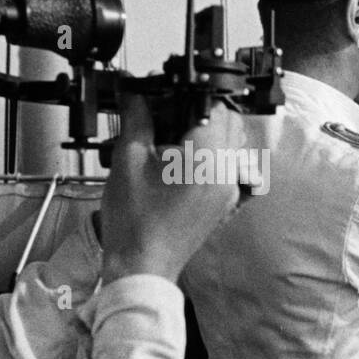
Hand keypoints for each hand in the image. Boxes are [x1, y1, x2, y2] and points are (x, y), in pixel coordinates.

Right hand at [98, 91, 244, 284]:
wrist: (142, 266)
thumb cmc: (135, 222)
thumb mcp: (127, 160)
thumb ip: (136, 118)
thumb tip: (135, 92)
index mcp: (206, 156)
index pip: (215, 105)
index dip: (191, 93)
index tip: (170, 93)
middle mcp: (225, 171)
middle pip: (228, 122)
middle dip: (201, 111)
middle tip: (168, 114)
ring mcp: (229, 189)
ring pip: (231, 144)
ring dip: (209, 133)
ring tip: (173, 139)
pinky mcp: (224, 203)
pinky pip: (227, 168)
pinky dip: (211, 157)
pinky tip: (182, 163)